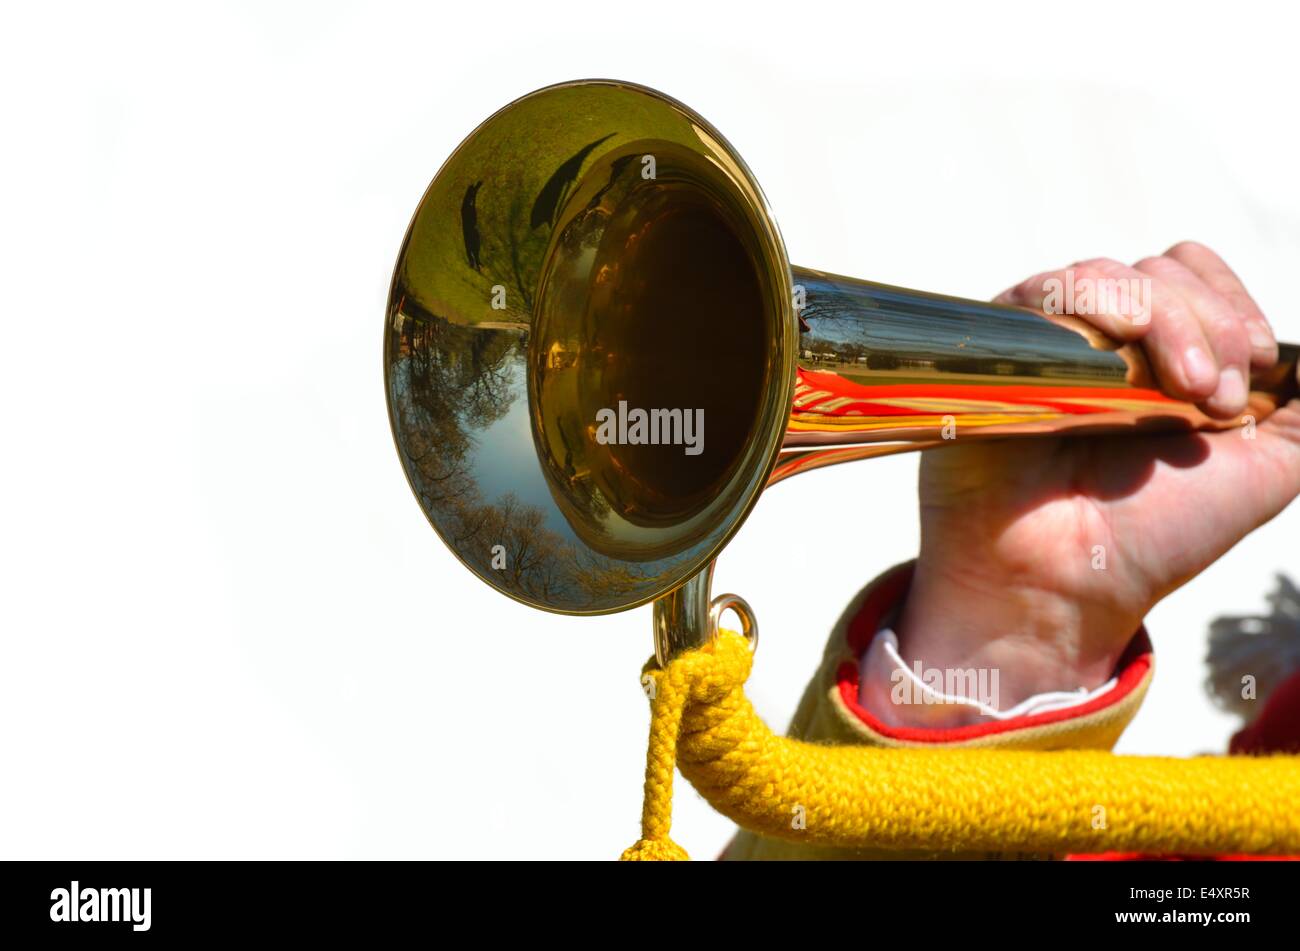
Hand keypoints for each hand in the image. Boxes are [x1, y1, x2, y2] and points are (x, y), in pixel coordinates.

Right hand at [892, 242, 1299, 709]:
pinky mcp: (1008, 346)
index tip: (1254, 367)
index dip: (1234, 305)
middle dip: (1212, 323)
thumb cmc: (1158, 535)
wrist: (1069, 581)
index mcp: (1164, 357)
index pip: (1198, 274)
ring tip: (1184, 396)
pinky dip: (1104, 307)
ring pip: (1119, 275)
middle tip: (1217, 401)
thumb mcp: (1273, 467)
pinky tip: (1123, 361)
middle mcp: (1109, 344)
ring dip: (1169, 320)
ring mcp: (1056, 343)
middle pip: (1166, 270)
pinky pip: (1054, 290)